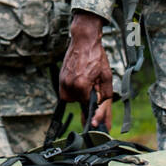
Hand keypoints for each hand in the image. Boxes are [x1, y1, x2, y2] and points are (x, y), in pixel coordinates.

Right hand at [60, 11, 113, 129]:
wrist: (84, 40)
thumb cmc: (96, 56)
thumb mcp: (106, 76)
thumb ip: (105, 96)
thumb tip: (103, 113)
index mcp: (82, 85)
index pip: (88, 106)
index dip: (94, 113)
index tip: (95, 125)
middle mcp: (69, 85)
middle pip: (79, 103)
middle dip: (88, 99)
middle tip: (94, 86)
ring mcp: (63, 82)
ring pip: (72, 98)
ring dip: (80, 94)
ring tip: (87, 79)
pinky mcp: (60, 78)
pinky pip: (66, 92)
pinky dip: (73, 89)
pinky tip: (80, 78)